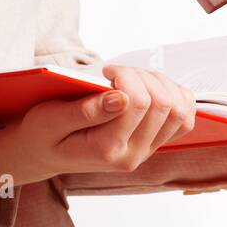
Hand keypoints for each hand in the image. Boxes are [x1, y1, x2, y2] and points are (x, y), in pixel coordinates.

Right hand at [0, 66, 196, 194]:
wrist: (42, 153)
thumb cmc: (43, 133)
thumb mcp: (52, 119)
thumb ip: (87, 111)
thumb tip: (122, 97)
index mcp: (107, 150)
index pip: (139, 103)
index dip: (127, 76)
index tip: (106, 71)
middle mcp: (132, 155)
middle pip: (164, 104)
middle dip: (143, 77)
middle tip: (117, 73)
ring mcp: (146, 151)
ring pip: (179, 111)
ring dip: (161, 84)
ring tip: (132, 80)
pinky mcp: (152, 144)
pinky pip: (183, 120)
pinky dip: (175, 97)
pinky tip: (150, 88)